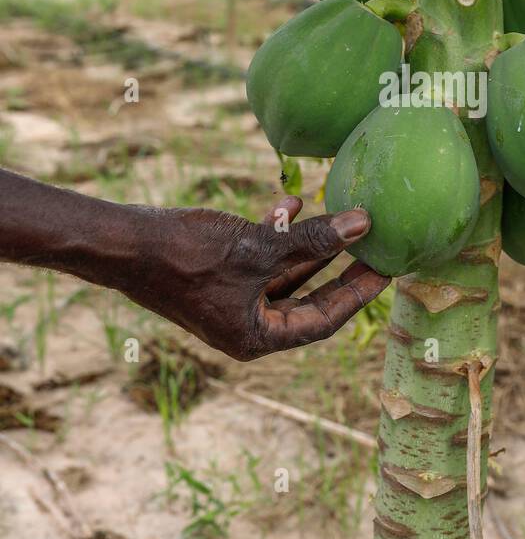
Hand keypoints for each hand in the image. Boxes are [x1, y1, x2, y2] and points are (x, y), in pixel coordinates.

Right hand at [113, 198, 389, 360]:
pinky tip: (291, 201)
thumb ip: (314, 239)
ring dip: (308, 244)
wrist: (123, 243)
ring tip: (338, 214)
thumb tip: (363, 225)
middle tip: (376, 246)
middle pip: (308, 297)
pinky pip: (259, 257)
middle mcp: (244, 325)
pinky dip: (277, 233)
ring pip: (284, 273)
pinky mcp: (217, 275)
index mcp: (256, 337)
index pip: (323, 320)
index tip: (387, 269)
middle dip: (339, 267)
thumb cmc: (187, 255)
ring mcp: (229, 301)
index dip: (357, 293)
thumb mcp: (259, 247)